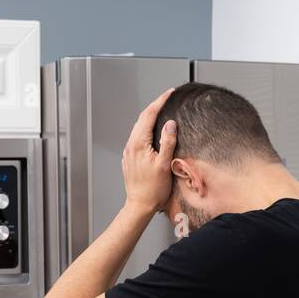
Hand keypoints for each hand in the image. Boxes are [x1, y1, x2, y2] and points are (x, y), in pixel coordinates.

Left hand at [121, 88, 176, 212]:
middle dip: (155, 105)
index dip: (160, 101)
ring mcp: (128, 151)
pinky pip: (137, 136)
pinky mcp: (129, 157)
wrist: (140, 205)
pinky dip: (145, 127)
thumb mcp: (165, 164)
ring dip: (149, 116)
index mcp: (139, 144)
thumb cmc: (153, 189)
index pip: (149, 115)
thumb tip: (170, 124)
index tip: (169, 93)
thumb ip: (167, 142)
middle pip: (142, 118)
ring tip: (161, 109)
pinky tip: (152, 129)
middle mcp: (130, 146)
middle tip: (167, 97)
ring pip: (138, 127)